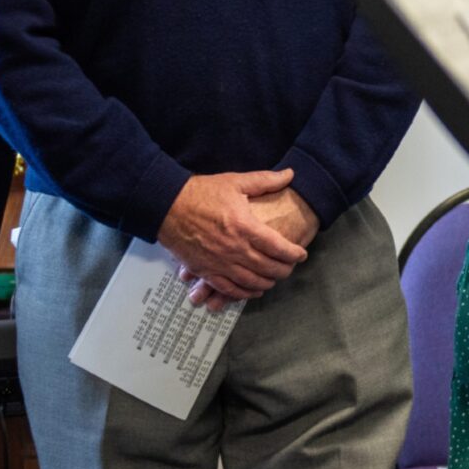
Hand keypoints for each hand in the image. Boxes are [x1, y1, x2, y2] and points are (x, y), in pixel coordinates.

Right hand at [158, 169, 306, 308]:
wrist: (166, 205)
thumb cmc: (201, 192)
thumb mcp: (235, 181)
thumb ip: (266, 180)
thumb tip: (291, 174)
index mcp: (245, 226)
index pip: (278, 247)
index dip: (294, 253)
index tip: (301, 254)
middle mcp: (235, 249)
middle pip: (268, 268)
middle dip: (284, 270)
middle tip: (290, 267)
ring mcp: (219, 263)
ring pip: (251, 282)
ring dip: (268, 283)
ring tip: (275, 278)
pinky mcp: (205, 271)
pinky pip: (230, 289)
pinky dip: (245, 293)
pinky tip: (254, 291)